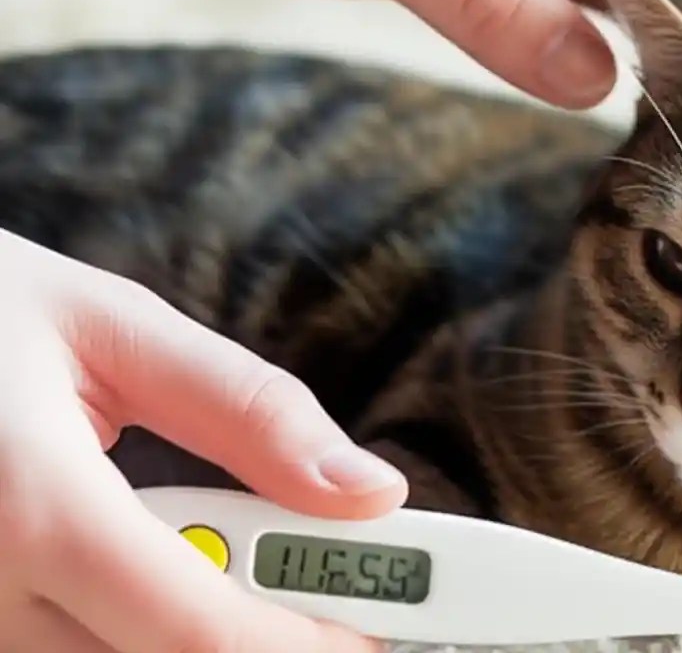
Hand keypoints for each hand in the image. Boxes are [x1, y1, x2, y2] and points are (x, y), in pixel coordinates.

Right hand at [0, 230, 406, 651]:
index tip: (380, 619)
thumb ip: (248, 411)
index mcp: (31, 508)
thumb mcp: (112, 327)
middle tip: (324, 591)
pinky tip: (151, 584)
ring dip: (203, 637)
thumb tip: (367, 490)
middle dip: (273, 644)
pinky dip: (134, 635)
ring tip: (231, 559)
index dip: (314, 643)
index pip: (205, 634)